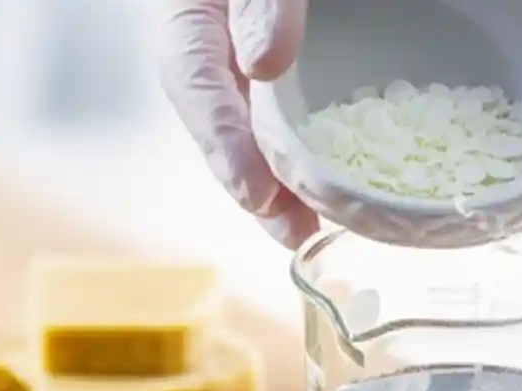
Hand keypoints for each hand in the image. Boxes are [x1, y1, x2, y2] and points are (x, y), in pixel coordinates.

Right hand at [158, 0, 318, 247]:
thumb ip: (261, 0)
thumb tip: (265, 62)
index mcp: (189, 20)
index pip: (194, 85)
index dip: (224, 145)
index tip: (256, 193)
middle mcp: (211, 51)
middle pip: (224, 129)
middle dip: (258, 190)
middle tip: (296, 236)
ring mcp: (245, 69)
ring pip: (254, 136)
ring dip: (283, 189)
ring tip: (316, 235)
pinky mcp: (281, 79)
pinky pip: (287, 123)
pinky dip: (304, 161)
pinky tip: (333, 194)